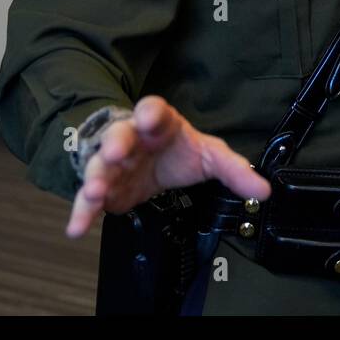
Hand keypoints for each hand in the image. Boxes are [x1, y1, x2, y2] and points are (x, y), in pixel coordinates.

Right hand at [65, 95, 270, 238]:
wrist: (155, 159)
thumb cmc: (180, 150)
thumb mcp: (210, 155)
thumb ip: (235, 170)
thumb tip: (263, 190)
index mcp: (159, 124)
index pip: (154, 111)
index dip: (150, 113)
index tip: (148, 117)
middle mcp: (131, 138)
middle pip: (119, 136)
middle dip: (115, 143)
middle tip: (114, 153)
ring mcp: (113, 163)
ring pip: (99, 167)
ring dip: (94, 178)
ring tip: (93, 192)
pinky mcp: (105, 188)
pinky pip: (90, 199)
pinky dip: (82, 212)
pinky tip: (77, 227)